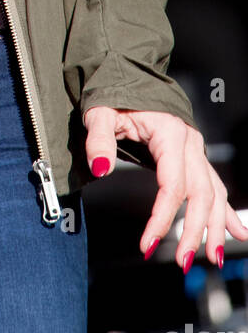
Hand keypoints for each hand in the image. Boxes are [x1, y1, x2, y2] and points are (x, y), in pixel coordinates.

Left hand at [84, 106, 247, 268]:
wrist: (128, 72)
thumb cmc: (116, 91)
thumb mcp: (100, 112)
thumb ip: (98, 140)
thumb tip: (99, 168)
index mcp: (170, 132)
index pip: (172, 185)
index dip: (162, 217)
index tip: (148, 243)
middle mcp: (190, 142)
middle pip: (200, 194)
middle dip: (194, 231)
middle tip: (183, 261)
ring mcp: (196, 149)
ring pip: (213, 192)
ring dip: (214, 226)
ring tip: (213, 255)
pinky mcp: (194, 154)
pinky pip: (214, 184)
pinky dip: (225, 210)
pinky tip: (236, 231)